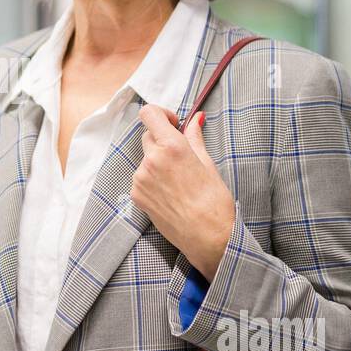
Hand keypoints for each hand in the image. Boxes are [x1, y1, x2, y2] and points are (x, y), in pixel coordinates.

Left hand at [131, 105, 236, 281]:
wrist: (207, 236)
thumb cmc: (214, 201)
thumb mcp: (207, 163)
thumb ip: (195, 138)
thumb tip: (196, 119)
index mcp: (171, 146)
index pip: (149, 114)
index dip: (160, 114)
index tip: (173, 123)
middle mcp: (151, 159)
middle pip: (148, 136)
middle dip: (162, 141)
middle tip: (181, 156)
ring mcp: (141, 178)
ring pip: (145, 159)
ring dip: (157, 162)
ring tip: (179, 182)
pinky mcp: (136, 195)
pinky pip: (142, 178)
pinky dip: (152, 180)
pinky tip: (171, 194)